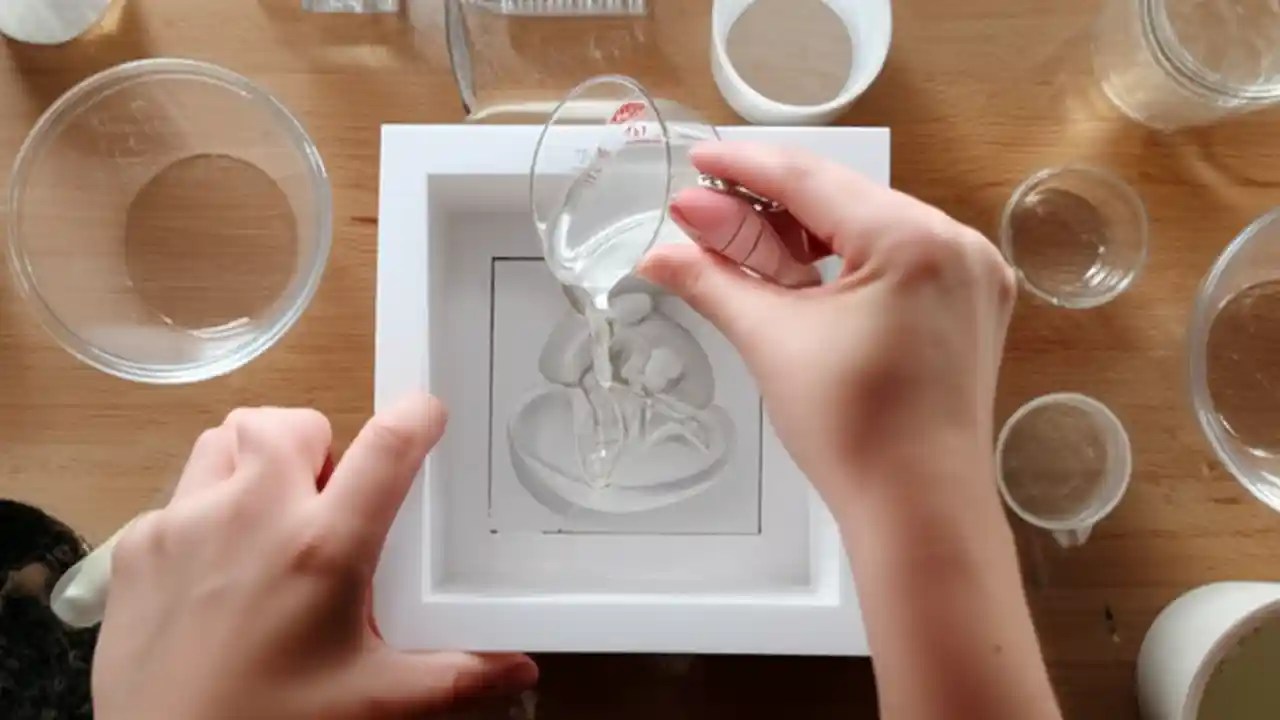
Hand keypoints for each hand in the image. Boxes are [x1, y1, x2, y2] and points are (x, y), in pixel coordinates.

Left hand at [93, 397, 536, 719]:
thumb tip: (522, 671)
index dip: (416, 416)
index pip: (386, 446)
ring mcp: (185, 524)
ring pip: (225, 440)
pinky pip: (177, 497)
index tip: (427, 416)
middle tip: (327, 497)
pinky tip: (214, 573)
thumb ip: (456, 675)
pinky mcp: (136, 547)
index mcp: (324, 548)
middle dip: (317, 442)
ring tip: (269, 517)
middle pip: (290, 420)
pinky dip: (203, 514)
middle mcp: (253, 516)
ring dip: (255, 462)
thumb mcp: (375, 701)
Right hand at [641, 142, 1016, 507]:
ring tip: (736, 249)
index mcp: (914, 240)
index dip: (747, 168)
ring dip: (800, 238)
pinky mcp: (968, 307)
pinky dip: (840, 265)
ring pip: (867, 231)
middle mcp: (955, 245)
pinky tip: (792, 275)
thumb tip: (659, 251)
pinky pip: (894, 262)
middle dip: (766, 210)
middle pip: (841, 203)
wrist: (920, 513)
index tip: (700, 159)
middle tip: (700, 216)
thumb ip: (714, 282)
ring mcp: (970, 276)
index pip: (813, 181)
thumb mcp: (773, 341)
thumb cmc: (857, 433)